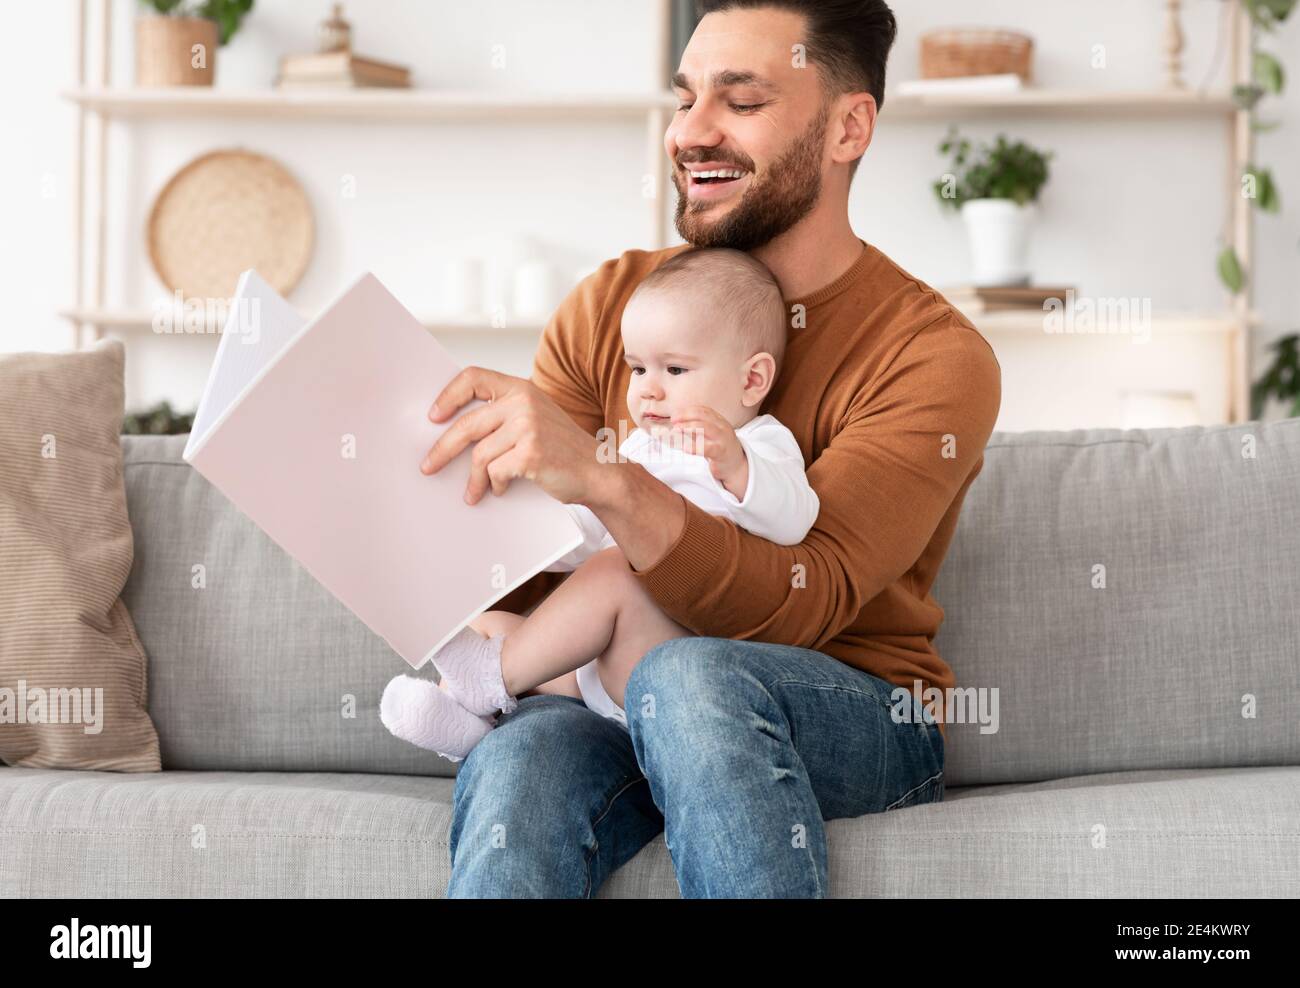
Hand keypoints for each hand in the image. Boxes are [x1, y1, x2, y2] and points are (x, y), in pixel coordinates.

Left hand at [419, 367, 601, 505]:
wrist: (600, 472)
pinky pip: (494, 472)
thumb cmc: (564, 450)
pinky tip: (500, 490)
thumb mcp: (536, 419)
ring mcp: (528, 427)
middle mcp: (524, 403)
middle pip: (467, 424)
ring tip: (472, 492)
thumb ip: (504, 416)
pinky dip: (494, 486)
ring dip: (473, 479)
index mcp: (522, 389)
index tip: (433, 417)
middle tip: (429, 466)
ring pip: (479, 454)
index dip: (448, 396)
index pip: (473, 378)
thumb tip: (456, 434)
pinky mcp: (530, 454)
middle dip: (443, 449)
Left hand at [667, 405, 747, 496]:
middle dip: (686, 416)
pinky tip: (685, 448)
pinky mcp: (721, 452)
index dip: (687, 411)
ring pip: (706, 428)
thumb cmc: (719, 448)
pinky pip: (708, 448)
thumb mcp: (709, 436)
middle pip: (703, 416)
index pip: (702, 410)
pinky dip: (695, 447)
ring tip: (676, 430)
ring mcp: (723, 439)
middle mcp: (722, 427)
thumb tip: (676, 426)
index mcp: (719, 421)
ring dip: (689, 427)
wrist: (736, 465)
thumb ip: (696, 430)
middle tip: (673, 421)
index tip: (675, 415)